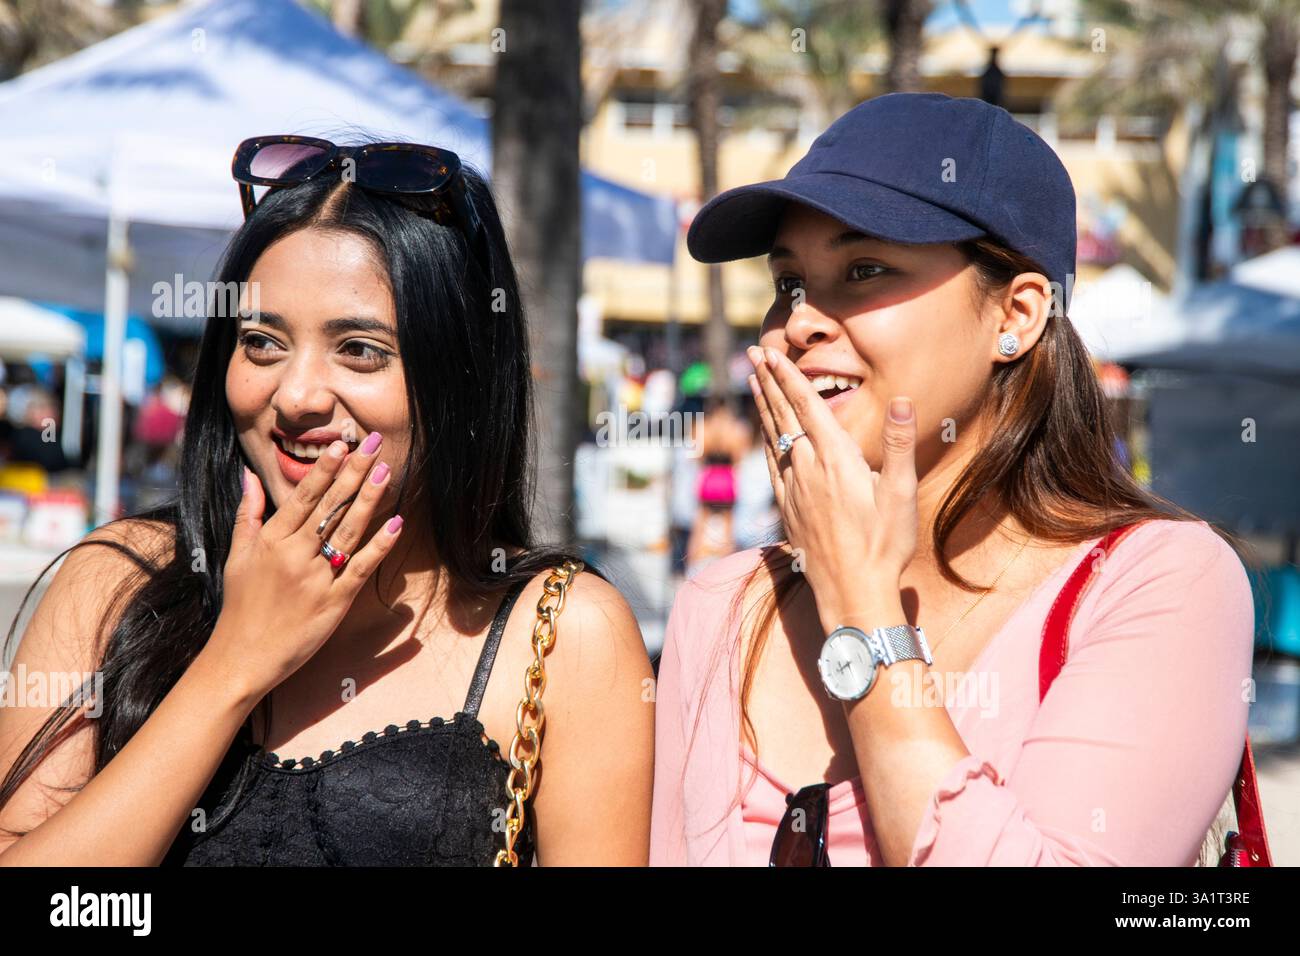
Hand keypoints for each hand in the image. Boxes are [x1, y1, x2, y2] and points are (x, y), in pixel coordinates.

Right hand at [209, 435, 402, 698]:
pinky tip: (395, 523)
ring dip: (369, 500)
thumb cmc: (239, 605)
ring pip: (348, 531)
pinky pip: (361, 568)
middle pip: (330, 507)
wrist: (241, 657)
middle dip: (353, 473)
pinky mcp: (334, 602)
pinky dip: (380, 546)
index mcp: (271, 541)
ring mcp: (316, 578)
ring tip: (386, 472)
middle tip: (373, 445)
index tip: (342, 446)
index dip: (325, 471)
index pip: (304, 498)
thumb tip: (249, 477)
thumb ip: (247, 515)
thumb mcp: (236, 556)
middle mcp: (294, 555)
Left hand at [746, 345, 918, 619]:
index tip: (771, 353)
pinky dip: (766, 440)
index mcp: (836, 460)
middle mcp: (808, 469)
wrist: (853, 592)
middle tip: (753, 352)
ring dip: (763, 406)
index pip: (807, 407)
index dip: (788, 377)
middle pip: (784, 415)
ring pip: (774, 437)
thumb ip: (898, 443)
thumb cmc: (884, 545)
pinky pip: (772, 464)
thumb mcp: (901, 494)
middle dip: (768, 381)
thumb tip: (902, 400)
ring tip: (752, 381)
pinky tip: (764, 434)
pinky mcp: (788, 508)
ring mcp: (794, 489)